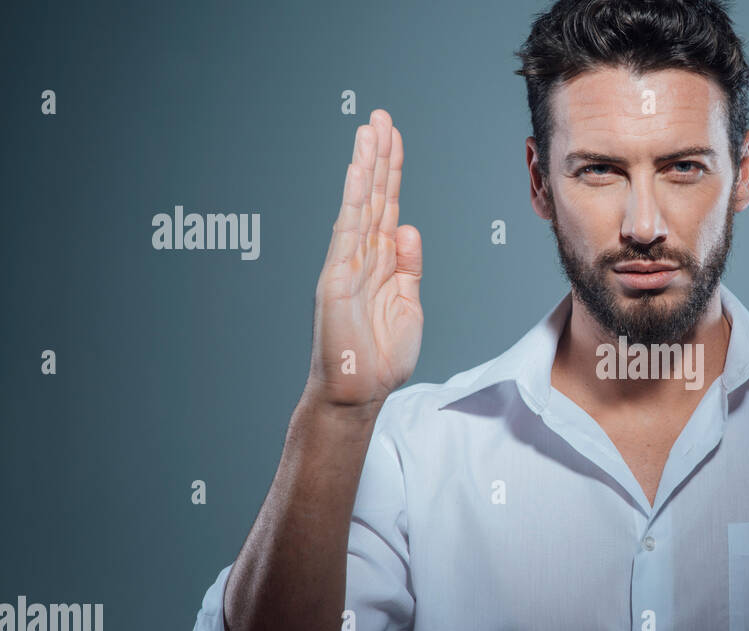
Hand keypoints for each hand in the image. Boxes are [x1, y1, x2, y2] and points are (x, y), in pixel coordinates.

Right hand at [305, 109, 422, 413]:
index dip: (392, 173)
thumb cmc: (381, 356)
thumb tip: (408, 228)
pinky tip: (359, 172)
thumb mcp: (408, 305)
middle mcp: (361, 256)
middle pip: (373, 197)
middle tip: (380, 117)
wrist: (360, 391)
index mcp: (380, 262)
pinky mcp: (336, 276)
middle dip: (378, 157)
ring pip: (359, 205)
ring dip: (365, 167)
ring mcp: (346, 264)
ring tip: (369, 130)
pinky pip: (348, 230)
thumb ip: (409, 267)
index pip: (388, 207)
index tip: (394, 139)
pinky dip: (355, 199)